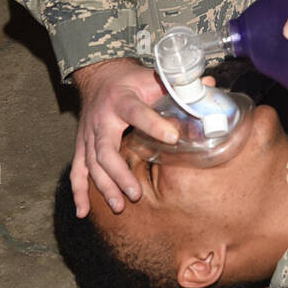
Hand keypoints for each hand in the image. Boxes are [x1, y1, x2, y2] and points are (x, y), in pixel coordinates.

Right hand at [70, 57, 214, 216]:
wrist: (100, 76)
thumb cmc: (131, 81)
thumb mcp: (153, 78)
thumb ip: (177, 86)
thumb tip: (210, 84)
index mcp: (122, 100)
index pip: (137, 113)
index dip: (154, 125)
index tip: (174, 139)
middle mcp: (101, 119)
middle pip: (105, 150)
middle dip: (119, 173)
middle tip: (136, 193)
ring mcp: (88, 134)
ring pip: (91, 164)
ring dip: (104, 186)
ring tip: (119, 205)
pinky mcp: (81, 145)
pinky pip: (77, 170)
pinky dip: (78, 192)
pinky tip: (83, 211)